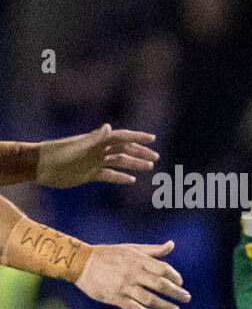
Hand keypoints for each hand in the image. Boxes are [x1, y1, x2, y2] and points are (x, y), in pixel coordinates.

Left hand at [36, 124, 157, 187]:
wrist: (38, 166)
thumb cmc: (57, 155)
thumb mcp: (77, 147)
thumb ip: (94, 138)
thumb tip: (109, 127)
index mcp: (96, 142)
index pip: (121, 138)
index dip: (137, 137)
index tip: (152, 138)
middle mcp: (97, 150)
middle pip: (123, 150)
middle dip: (140, 152)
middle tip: (155, 157)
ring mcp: (93, 161)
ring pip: (118, 162)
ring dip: (133, 164)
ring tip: (149, 167)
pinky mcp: (88, 173)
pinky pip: (108, 174)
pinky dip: (120, 177)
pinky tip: (131, 180)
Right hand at [75, 240, 188, 308]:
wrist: (81, 263)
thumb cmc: (109, 255)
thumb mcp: (131, 248)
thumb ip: (152, 250)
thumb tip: (172, 245)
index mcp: (137, 260)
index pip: (163, 269)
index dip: (174, 276)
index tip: (180, 283)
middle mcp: (132, 273)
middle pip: (160, 285)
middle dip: (176, 293)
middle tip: (187, 298)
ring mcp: (123, 286)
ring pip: (150, 299)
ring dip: (165, 306)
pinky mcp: (114, 298)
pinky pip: (134, 308)